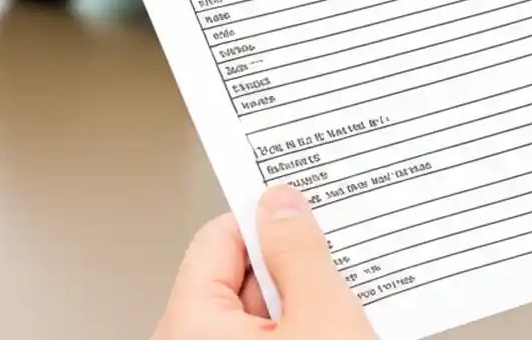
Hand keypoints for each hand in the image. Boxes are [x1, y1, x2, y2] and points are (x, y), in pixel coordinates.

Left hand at [152, 185, 374, 339]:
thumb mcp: (324, 318)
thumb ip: (300, 253)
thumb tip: (281, 205)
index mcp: (189, 327)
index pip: (217, 238)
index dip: (265, 219)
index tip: (302, 207)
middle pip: (238, 276)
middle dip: (292, 266)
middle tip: (335, 262)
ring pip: (258, 313)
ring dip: (301, 304)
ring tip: (342, 310)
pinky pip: (266, 337)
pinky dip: (300, 329)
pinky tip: (336, 331)